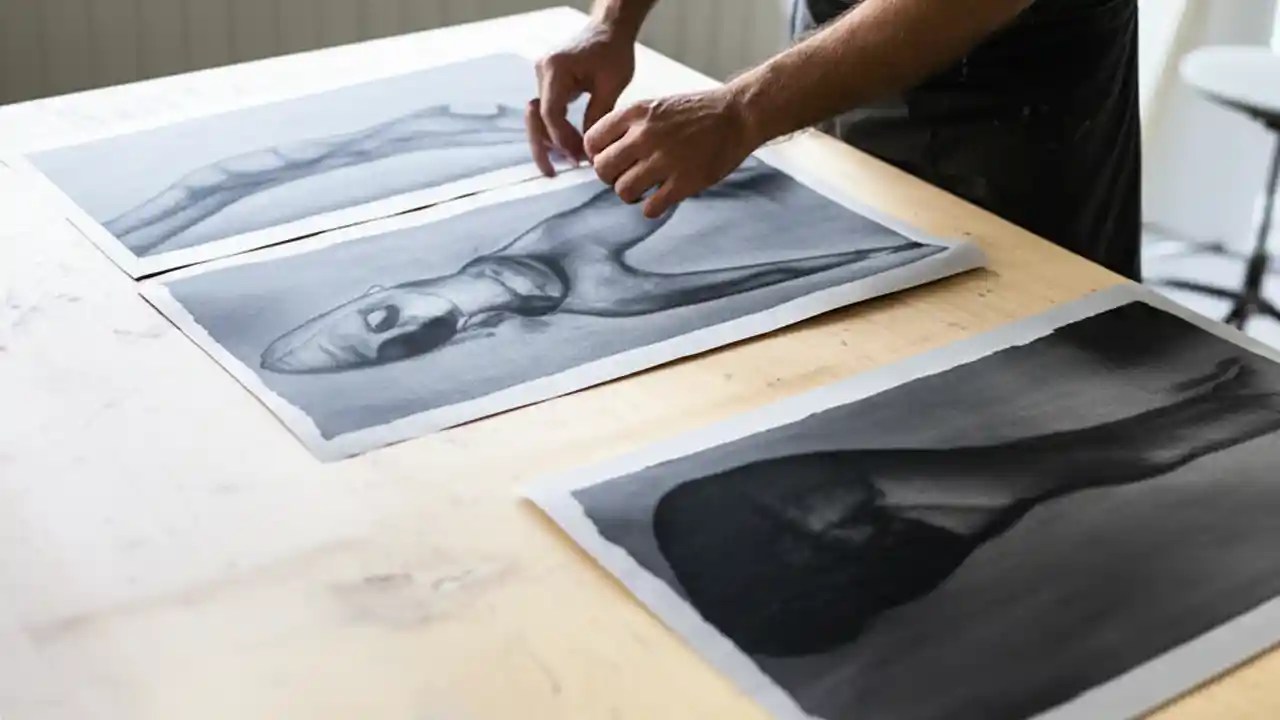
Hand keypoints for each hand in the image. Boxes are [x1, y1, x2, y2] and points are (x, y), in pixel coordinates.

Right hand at [527, 21, 636, 175]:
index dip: (561, 139)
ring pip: (537, 118)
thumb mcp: (611, 85)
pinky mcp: (548, 82)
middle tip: (552, 174)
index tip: (578, 158)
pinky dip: (554, 130)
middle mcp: (542, 72)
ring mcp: (542, 76)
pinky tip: (568, 147)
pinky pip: (546, 110)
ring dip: (549, 141)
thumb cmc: (613, 52)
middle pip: (534, 118)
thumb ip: (597, 116)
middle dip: (542, 148)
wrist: (609, 29)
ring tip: (567, 162)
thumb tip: (589, 149)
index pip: (550, 113)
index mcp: (555, 70)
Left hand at [584, 87, 760, 218]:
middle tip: (626, 176)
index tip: (612, 160)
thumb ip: (629, 126)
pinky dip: (652, 208)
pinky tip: (661, 199)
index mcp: (636, 113)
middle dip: (611, 177)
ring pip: (623, 191)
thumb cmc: (697, 112)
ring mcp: (665, 160)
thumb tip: (605, 154)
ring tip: (644, 190)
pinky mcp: (684, 182)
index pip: (593, 141)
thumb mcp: (656, 106)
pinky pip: (651, 207)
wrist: (737, 115)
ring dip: (630, 194)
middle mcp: (645, 136)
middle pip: (603, 169)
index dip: (597, 155)